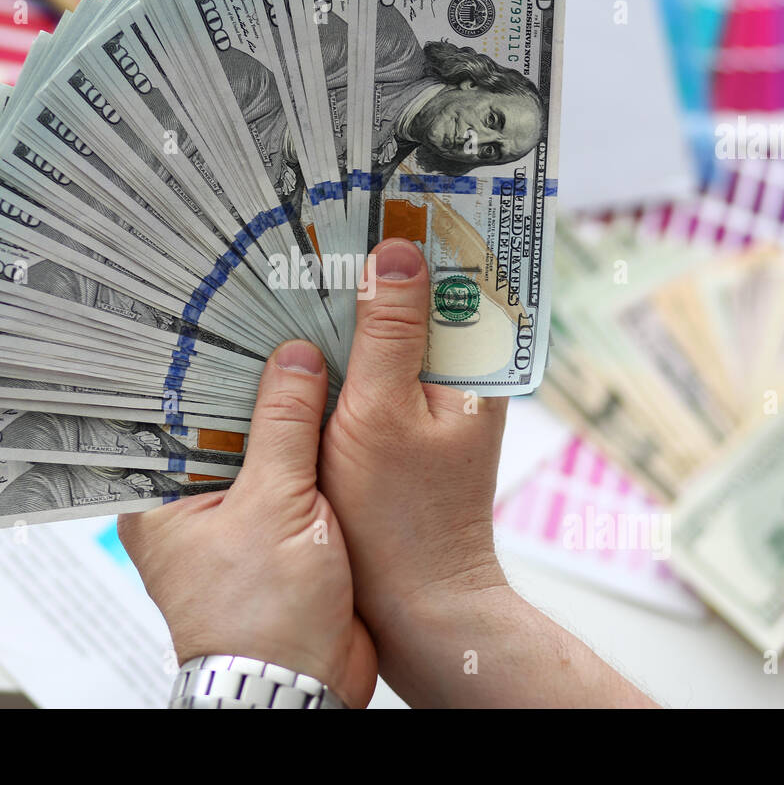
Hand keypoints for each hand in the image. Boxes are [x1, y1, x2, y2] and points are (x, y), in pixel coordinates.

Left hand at [117, 340, 376, 707]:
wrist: (302, 684)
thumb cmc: (261, 617)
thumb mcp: (273, 504)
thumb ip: (283, 425)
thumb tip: (294, 359)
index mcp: (163, 494)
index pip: (176, 406)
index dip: (208, 359)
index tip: (236, 310)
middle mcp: (193, 499)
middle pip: (224, 418)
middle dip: (258, 376)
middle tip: (286, 312)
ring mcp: (239, 513)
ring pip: (265, 443)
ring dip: (293, 407)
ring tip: (319, 340)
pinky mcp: (281, 526)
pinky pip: (297, 471)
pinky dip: (317, 443)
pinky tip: (341, 403)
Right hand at [319, 238, 652, 706]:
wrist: (415, 607)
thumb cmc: (401, 520)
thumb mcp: (381, 414)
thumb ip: (387, 332)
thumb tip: (394, 250)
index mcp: (478, 366)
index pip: (467, 268)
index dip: (433, 221)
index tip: (394, 177)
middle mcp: (463, 376)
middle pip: (429, 291)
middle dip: (386, 251)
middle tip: (330, 208)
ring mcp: (433, 401)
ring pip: (398, 328)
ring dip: (360, 299)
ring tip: (310, 256)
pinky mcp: (403, 425)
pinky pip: (378, 366)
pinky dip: (348, 346)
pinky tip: (306, 331)